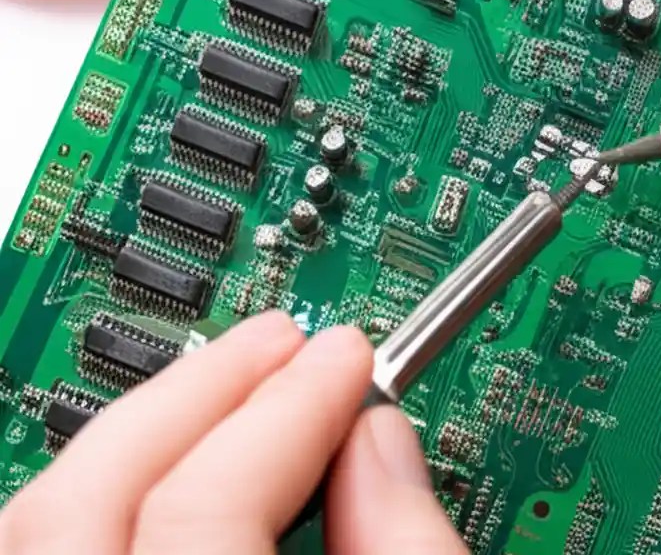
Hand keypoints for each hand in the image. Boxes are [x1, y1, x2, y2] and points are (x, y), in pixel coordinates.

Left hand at [0, 312, 467, 553]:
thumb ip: (409, 551)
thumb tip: (383, 440)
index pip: (205, 508)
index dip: (287, 411)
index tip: (350, 358)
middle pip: (84, 501)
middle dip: (194, 394)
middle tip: (285, 341)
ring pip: (37, 525)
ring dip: (139, 434)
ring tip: (235, 389)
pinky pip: (42, 553)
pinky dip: (104, 497)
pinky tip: (175, 477)